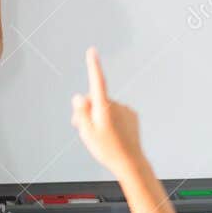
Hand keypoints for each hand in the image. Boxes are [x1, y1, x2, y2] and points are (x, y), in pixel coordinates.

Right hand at [70, 48, 142, 174]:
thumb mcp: (86, 132)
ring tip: (99, 135)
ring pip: (105, 107)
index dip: (93, 66)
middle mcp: (116, 105)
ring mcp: (126, 110)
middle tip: (81, 129)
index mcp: (104, 107)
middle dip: (87, 109)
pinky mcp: (132, 115)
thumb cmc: (107, 149)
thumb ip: (81, 112)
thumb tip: (79, 97)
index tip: (92, 51)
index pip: (97, 81)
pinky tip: (112, 133)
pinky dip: (112, 119)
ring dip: (99, 116)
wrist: (130, 162)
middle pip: (95, 99)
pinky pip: (117, 113)